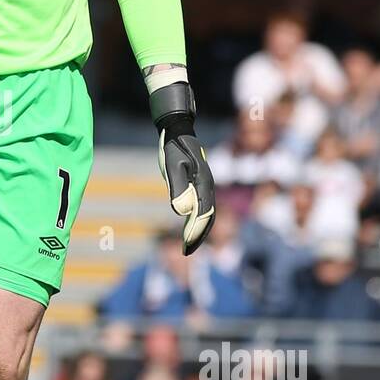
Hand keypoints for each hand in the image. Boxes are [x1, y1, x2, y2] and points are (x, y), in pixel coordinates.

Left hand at [150, 80, 216, 254]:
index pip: (202, 215)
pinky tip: (187, 222)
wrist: (177, 128)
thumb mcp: (172, 166)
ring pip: (206, 211)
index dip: (195, 233)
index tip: (186, 247)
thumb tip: (182, 211)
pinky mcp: (198, 181)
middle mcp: (207, 185)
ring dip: (199, 228)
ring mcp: (204, 183)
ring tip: (188, 242)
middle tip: (187, 251)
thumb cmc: (172, 146)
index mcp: (204, 184)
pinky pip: (201, 204)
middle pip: (208, 216)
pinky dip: (196, 217)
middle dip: (198, 235)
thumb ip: (178, 188)